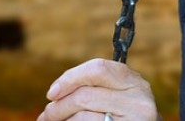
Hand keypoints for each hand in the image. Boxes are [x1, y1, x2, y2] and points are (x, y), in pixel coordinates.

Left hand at [37, 58, 158, 120]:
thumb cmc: (128, 117)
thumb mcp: (119, 97)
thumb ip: (96, 87)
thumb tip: (54, 94)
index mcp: (134, 81)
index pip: (97, 69)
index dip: (69, 78)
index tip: (51, 93)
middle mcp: (138, 100)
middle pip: (85, 96)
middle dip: (58, 107)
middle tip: (45, 116)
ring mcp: (134, 120)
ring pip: (83, 118)